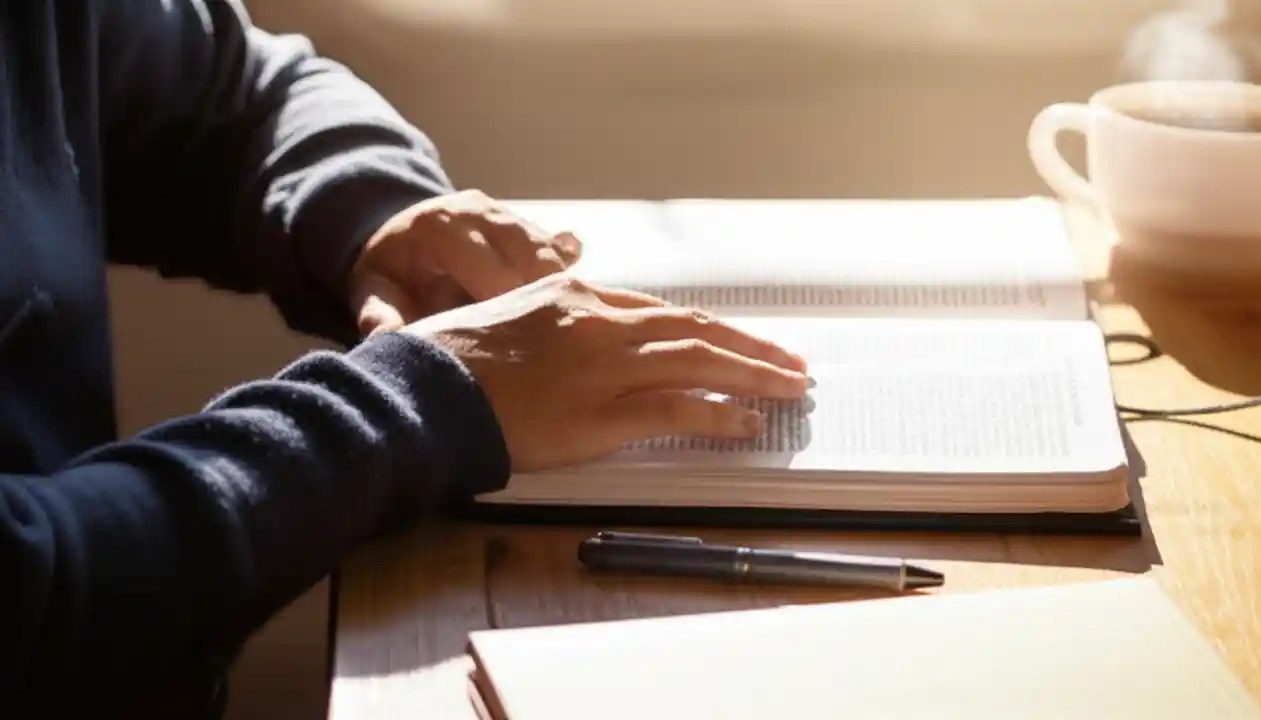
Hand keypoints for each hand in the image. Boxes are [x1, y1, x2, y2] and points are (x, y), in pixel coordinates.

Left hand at [350, 189, 581, 335]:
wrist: (404, 236)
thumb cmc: (393, 272)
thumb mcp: (373, 289)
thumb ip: (379, 312)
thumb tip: (386, 338)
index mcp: (443, 225)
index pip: (489, 268)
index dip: (505, 310)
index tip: (512, 351)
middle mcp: (484, 213)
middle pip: (533, 260)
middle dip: (543, 306)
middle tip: (551, 351)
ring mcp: (513, 217)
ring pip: (556, 257)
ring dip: (565, 296)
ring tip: (567, 337)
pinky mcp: (535, 228)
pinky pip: (567, 251)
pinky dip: (575, 280)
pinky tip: (583, 308)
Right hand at [402, 273, 808, 471]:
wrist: (419, 386)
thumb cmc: (451, 358)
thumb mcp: (507, 320)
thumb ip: (552, 324)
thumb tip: (579, 344)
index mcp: (576, 297)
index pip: (660, 310)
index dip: (708, 327)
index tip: (738, 339)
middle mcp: (599, 323)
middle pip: (693, 327)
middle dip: (749, 345)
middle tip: (791, 361)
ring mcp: (602, 367)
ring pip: (698, 361)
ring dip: (752, 374)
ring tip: (789, 387)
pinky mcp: (599, 413)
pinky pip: (676, 411)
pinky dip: (718, 416)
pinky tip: (746, 424)